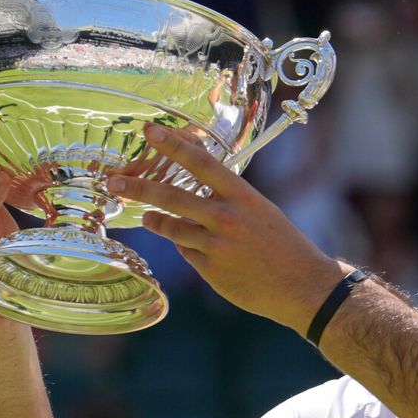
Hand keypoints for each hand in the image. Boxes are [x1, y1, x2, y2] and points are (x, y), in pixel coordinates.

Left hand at [113, 124, 346, 330]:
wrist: (303, 286)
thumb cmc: (284, 245)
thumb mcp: (261, 210)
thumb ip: (228, 195)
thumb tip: (195, 177)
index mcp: (244, 197)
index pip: (202, 163)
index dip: (174, 145)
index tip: (150, 131)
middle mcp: (227, 218)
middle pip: (172, 196)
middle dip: (138, 187)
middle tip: (113, 180)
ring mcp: (216, 246)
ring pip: (170, 227)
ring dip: (154, 220)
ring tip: (146, 216)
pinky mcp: (210, 271)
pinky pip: (186, 252)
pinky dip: (186, 246)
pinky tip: (198, 248)